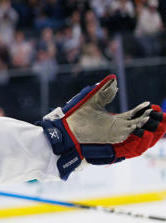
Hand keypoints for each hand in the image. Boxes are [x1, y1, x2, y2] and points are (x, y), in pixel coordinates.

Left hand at [40, 75, 165, 177]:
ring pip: (135, 132)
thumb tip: (113, 81)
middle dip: (149, 119)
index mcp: (114, 120)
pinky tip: (141, 129)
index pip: (133, 115)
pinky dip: (135, 136)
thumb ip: (104, 92)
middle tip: (159, 114)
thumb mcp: (93, 101)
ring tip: (153, 120)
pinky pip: (127, 140)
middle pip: (138, 124)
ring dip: (145, 127)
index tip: (151, 105)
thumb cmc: (77, 116)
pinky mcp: (110, 141)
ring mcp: (114, 135)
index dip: (142, 110)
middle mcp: (117, 128)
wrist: (66, 129)